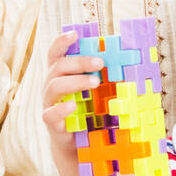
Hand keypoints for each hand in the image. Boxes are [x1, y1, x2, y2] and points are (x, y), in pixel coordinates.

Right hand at [41, 30, 103, 148]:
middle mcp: (51, 85)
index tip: (75, 34)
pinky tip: (73, 106)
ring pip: (54, 86)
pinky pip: (50, 114)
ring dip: (76, 81)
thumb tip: (126, 61)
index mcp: (60, 75)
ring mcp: (49, 103)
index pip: (56, 54)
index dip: (62, 42)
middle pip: (58, 66)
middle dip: (79, 61)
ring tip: (95, 82)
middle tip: (100, 62)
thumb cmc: (86, 110)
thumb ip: (102, 76)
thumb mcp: (95, 92)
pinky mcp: (51, 123)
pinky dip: (61, 109)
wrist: (76, 142)